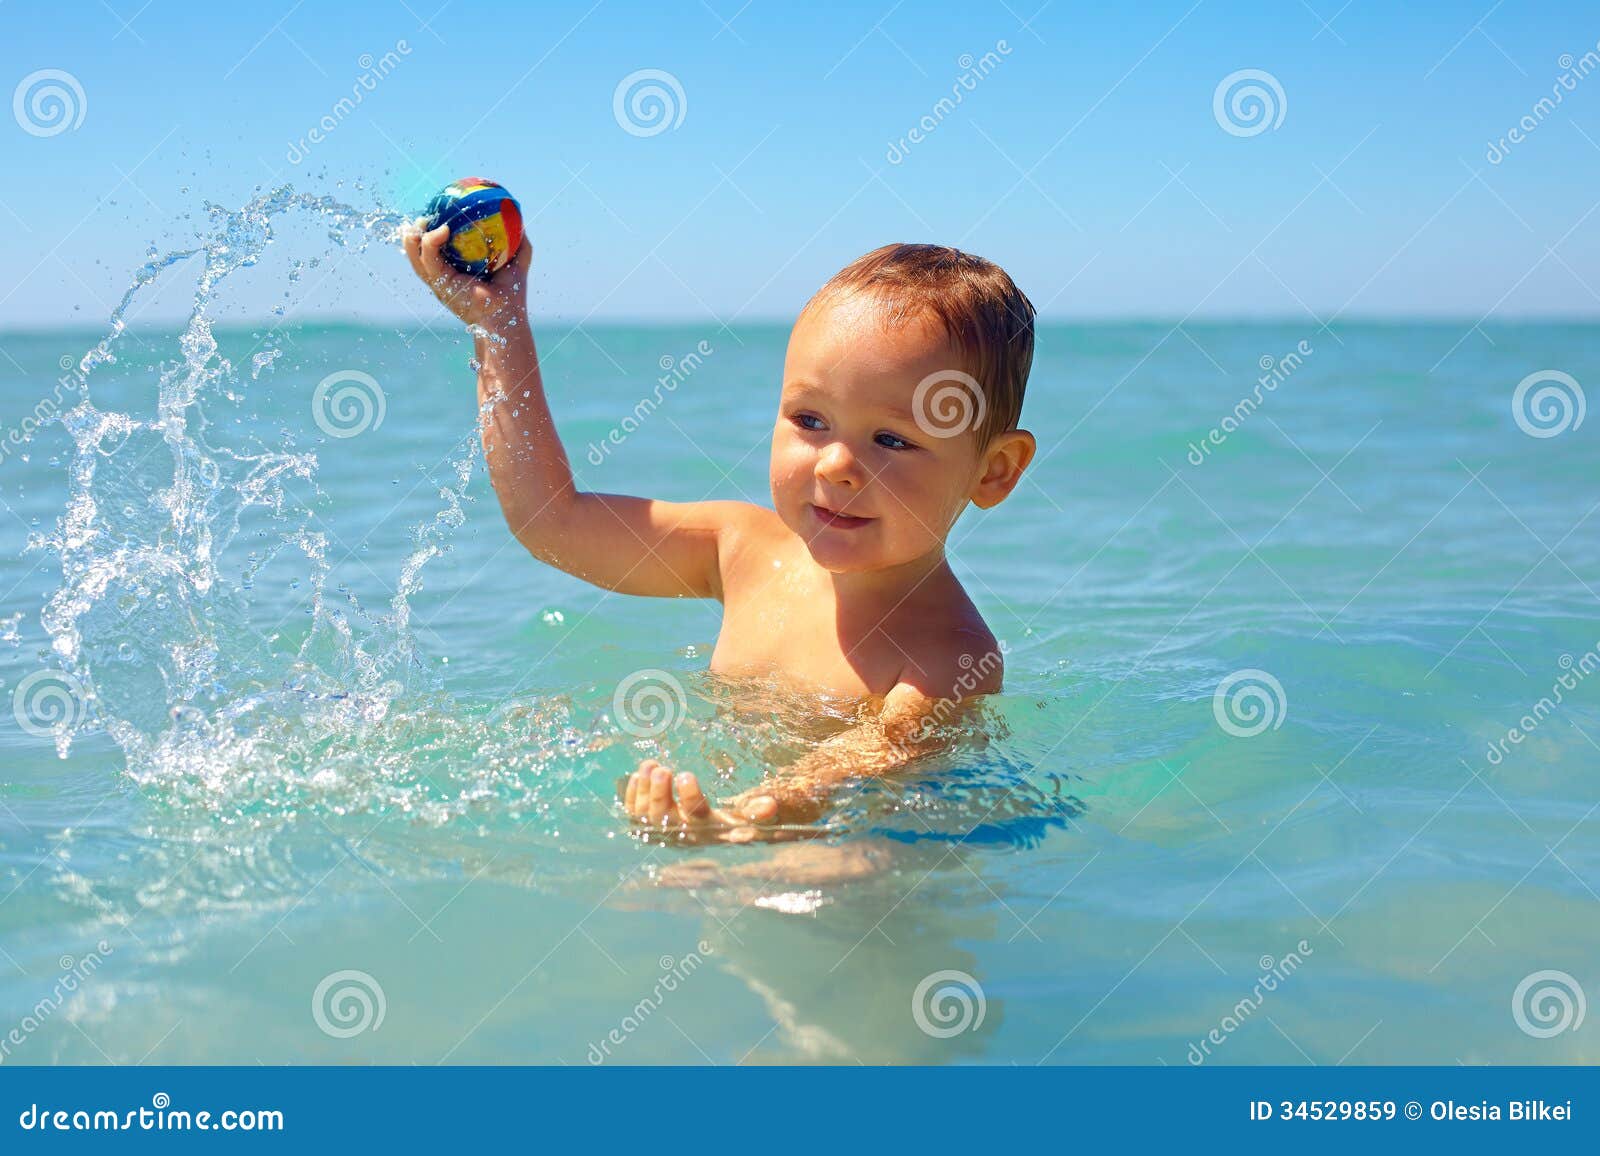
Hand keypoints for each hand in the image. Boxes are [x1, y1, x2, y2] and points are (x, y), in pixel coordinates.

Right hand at [400, 218, 530, 327]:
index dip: (430, 231)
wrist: (507, 318)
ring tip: (422, 220)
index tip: (436, 213)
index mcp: (454, 272)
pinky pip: (429, 258)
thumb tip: (520, 221)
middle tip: (425, 216)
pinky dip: (431, 242)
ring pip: (416, 255)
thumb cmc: (512, 295)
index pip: (434, 250)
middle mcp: (442, 278)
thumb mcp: (517, 262)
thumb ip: (519, 243)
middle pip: (418, 252)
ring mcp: (439, 282)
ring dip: (413, 236)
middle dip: (414, 232)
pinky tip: (443, 229)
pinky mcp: (440, 284)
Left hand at [620, 759, 778, 843]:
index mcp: (704, 827)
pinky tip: (637, 775)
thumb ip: (755, 812)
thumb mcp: (741, 817)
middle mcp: (679, 830)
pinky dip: (631, 794)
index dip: (689, 796)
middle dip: (659, 792)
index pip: (695, 815)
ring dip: (644, 789)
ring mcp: (660, 828)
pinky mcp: (645, 823)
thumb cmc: (723, 823)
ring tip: (650, 764)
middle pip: (663, 816)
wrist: (701, 834)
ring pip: (645, 813)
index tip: (686, 773)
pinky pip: (633, 812)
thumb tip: (772, 805)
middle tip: (662, 769)